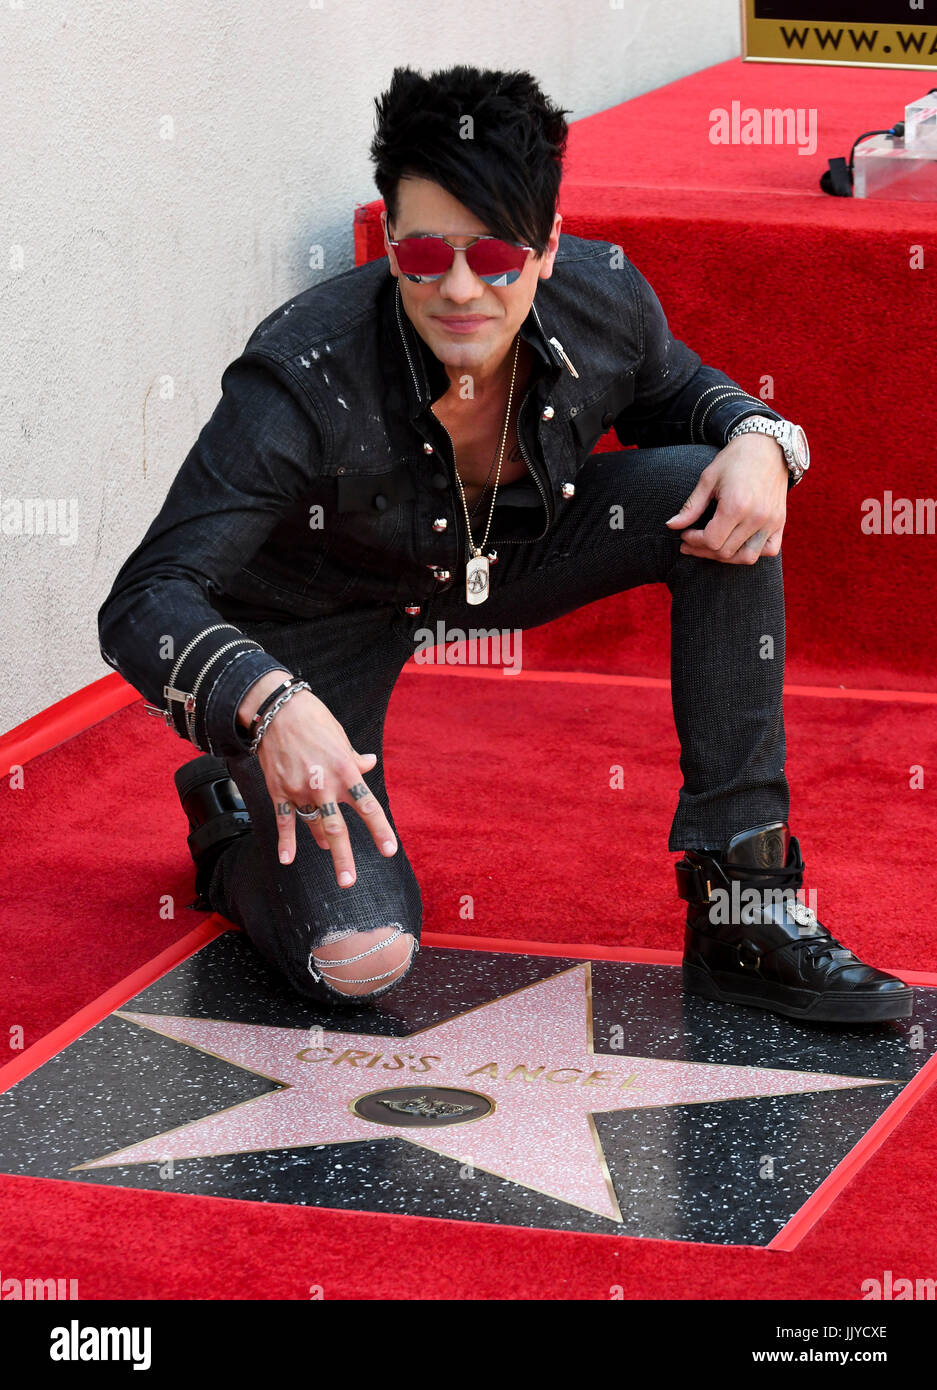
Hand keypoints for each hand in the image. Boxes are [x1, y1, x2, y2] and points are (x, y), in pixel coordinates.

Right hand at [238, 669, 397, 887]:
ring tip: (332, 854)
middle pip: (336, 828)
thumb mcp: (341, 738)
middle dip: (343, 857)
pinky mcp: (280, 790)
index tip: (389, 851)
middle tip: (348, 881)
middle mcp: (325, 784)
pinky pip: (284, 820)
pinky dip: (286, 840)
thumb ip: (354, 759)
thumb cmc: (314, 720)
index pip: (368, 806)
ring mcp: (300, 789)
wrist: (277, 710)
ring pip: (313, 826)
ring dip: (323, 843)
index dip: (380, 830)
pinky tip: (287, 858)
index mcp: (346, 770)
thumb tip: (369, 765)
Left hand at [664, 434, 788, 563]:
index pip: (711, 541)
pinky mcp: (780, 522)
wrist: (768, 446)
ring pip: (746, 557)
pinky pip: (769, 550)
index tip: (685, 534)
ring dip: (726, 556)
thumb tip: (671, 526)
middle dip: (704, 550)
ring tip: (712, 548)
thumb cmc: (735, 459)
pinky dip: (753, 553)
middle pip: (726, 552)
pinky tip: (737, 545)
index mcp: (736, 506)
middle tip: (691, 542)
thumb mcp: (708, 479)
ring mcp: (771, 522)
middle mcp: (756, 518)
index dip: (693, 541)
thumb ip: (691, 507)